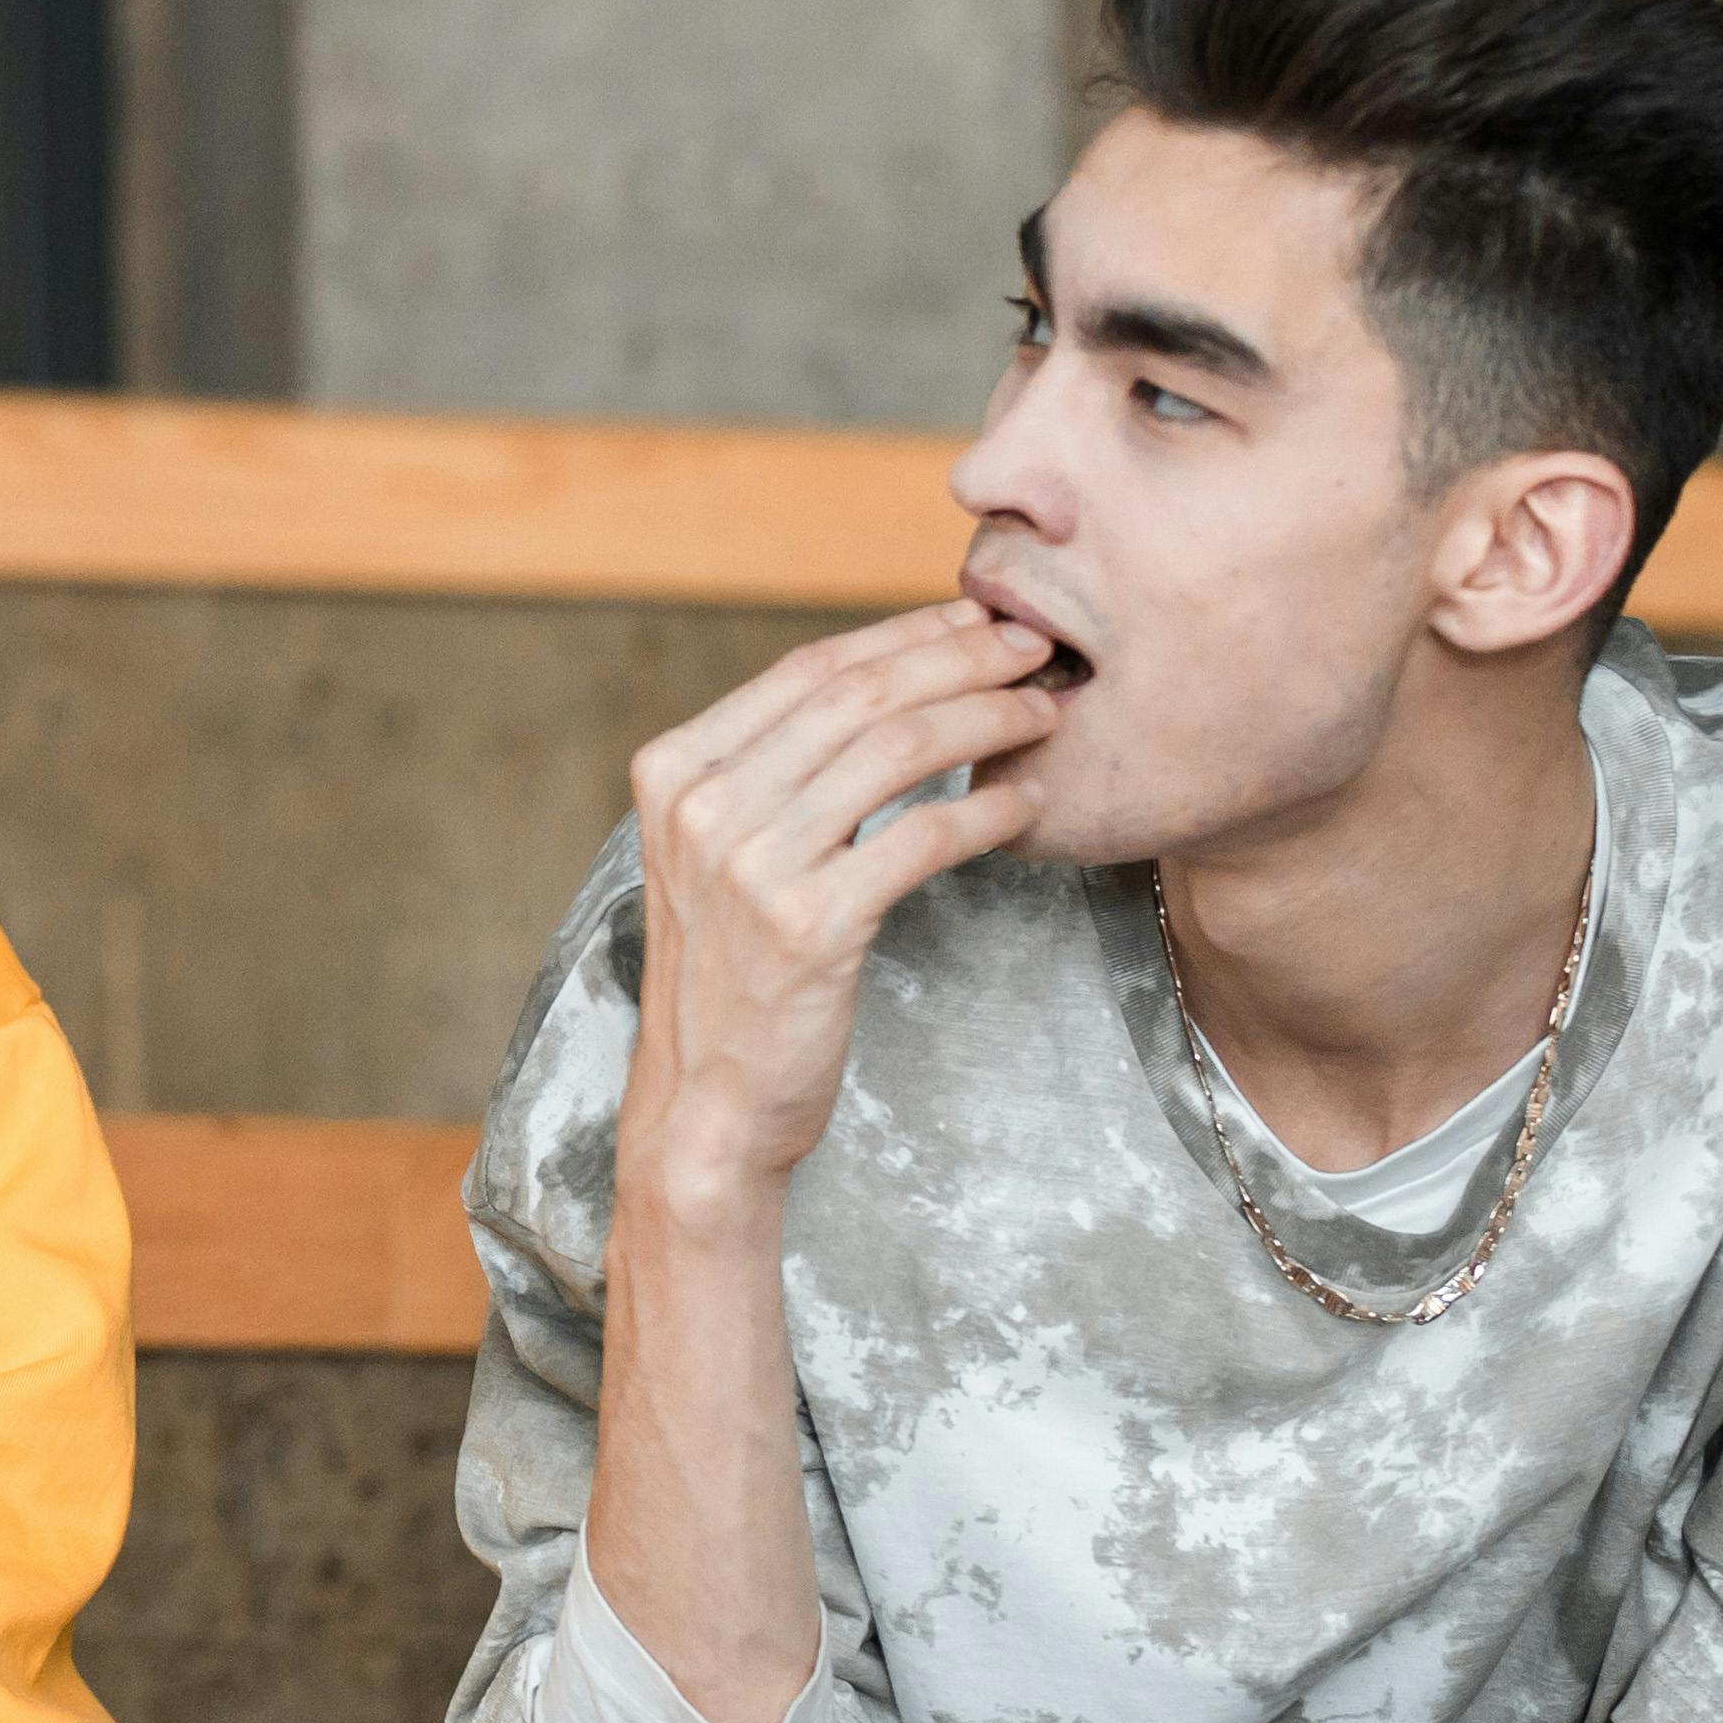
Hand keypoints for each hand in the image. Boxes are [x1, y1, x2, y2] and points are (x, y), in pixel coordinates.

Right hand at [615, 604, 1068, 1217]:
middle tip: (1036, 647)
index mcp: (676, 769)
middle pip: (859, 695)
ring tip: (1046, 711)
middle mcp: (703, 805)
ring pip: (896, 751)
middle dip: (960, 658)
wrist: (710, 1104)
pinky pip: (923, 837)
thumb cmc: (734, 976)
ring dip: (987, 719)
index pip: (810, 670)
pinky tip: (1026, 801)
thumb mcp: (719, 854)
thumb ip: (774, 772)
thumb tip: (886, 686)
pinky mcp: (809, 925)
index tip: (977, 618)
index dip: (905, 633)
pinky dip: (986, 810)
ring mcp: (749, 864)